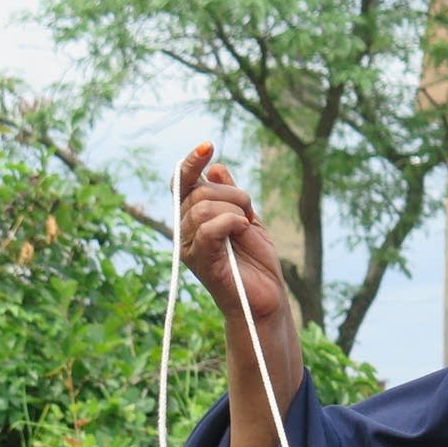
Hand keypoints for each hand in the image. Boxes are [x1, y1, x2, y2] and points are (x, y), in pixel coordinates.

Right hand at [176, 143, 287, 323]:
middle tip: (248, 213)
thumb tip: (216, 168)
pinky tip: (244, 228)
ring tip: (246, 227)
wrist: (266, 299)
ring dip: (234, 210)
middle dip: (232, 194)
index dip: (191, 163)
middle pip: (198, 192)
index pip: (181, 183)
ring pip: (203, 207)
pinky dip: (230, 221)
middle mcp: (185, 231)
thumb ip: (231, 196)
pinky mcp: (201, 261)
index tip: (208, 146)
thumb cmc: (256, 264)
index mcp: (193, 219)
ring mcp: (190, 247)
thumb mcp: (247, 220)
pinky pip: (209, 228)